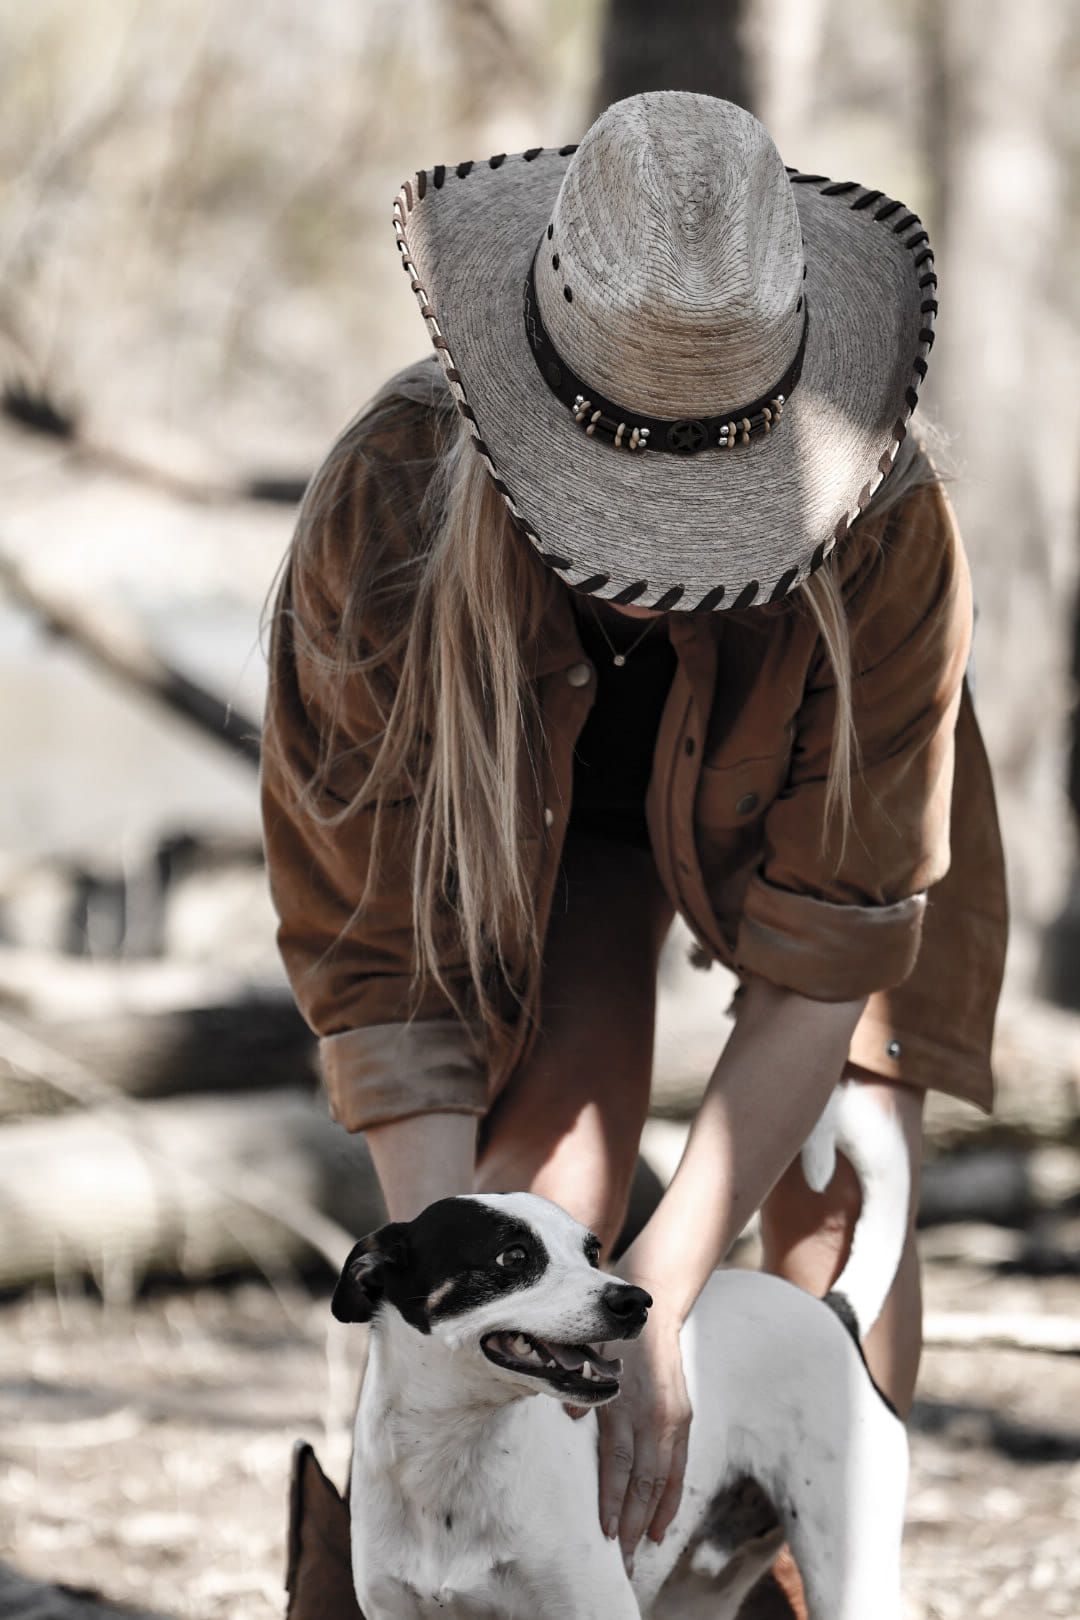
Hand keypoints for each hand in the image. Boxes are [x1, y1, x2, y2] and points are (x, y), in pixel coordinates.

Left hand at [566, 1295, 691, 1576]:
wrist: (654, 1312)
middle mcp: (654, 1417)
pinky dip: (671, 1497)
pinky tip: (663, 1521)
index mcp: (627, 1404)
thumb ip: (582, 1392)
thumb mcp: (591, 1358)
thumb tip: (570, 1420)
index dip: (613, 1500)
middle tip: (623, 1557)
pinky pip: (679, 1467)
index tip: (605, 1531)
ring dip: (654, 1517)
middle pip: (644, 1481)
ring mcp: (673, 1419)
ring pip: (665, 1480)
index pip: (619, 1464)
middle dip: (634, 1522)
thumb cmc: (613, 1339)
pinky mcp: (684, 1419)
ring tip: (643, 1547)